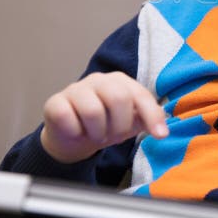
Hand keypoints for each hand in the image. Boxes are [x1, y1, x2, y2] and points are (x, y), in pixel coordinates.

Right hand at [40, 72, 167, 163]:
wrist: (73, 137)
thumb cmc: (105, 125)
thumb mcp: (131, 123)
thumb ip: (148, 120)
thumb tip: (162, 128)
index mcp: (120, 82)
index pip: (140, 95)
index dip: (152, 116)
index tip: (160, 135)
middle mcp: (99, 80)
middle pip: (118, 98)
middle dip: (119, 125)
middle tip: (113, 135)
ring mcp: (75, 88)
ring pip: (93, 111)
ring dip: (98, 132)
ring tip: (96, 134)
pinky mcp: (55, 102)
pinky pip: (68, 117)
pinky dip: (76, 132)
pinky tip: (77, 132)